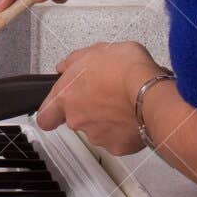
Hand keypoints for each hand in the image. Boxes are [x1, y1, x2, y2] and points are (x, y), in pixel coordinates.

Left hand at [35, 41, 166, 155]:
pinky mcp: (118, 146)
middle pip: (76, 120)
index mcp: (66, 96)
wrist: (151, 92)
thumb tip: (66, 66)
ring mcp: (97, 135)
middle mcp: (77, 119)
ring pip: (97, 130)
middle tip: (106, 95)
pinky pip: (118, 139)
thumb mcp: (96, 50)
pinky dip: (125, 130)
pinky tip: (134, 115)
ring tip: (123, 102)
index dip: (51, 113)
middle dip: (89, 109)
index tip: (58, 109)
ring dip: (107, 119)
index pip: (44, 117)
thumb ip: (75, 60)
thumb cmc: (124, 69)